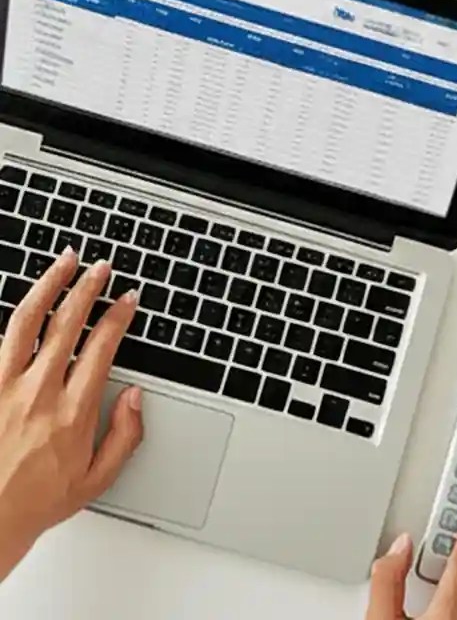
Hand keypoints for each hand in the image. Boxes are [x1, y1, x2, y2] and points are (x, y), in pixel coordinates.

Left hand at [0, 249, 142, 580]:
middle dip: (87, 287)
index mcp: (72, 412)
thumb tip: (135, 398)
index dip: (118, 316)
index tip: (127, 300)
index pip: (101, 347)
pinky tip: (25, 303)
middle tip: (99, 268)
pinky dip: (14, 317)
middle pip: (65, 322)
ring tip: (62, 263)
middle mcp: (36, 392)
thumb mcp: (97, 479)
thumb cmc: (34, 503)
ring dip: (47, 285)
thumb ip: (125, 435)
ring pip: (25, 320)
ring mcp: (3, 386)